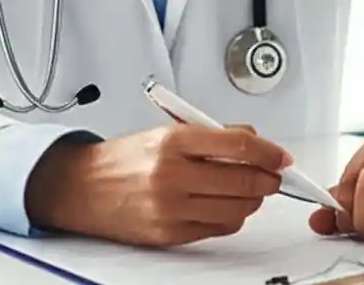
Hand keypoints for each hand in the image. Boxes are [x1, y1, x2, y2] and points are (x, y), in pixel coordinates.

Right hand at [25, 124, 290, 246]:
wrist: (82, 187)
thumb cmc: (124, 158)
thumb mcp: (165, 130)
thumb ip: (211, 134)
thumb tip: (254, 141)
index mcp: (172, 140)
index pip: (238, 146)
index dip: (269, 152)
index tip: (281, 157)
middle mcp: (172, 174)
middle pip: (244, 180)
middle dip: (268, 178)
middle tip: (273, 175)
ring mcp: (171, 207)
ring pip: (237, 209)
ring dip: (253, 200)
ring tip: (250, 190)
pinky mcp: (170, 233)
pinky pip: (219, 228)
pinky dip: (232, 217)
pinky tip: (227, 205)